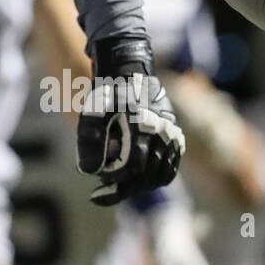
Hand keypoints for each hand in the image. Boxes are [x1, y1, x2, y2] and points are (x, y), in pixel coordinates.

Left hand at [77, 36, 184, 205]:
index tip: (96, 194)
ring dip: (141, 185)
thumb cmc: (106, 93)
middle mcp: (160, 133)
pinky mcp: (175, 136)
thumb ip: (90, 143)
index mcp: (141, 127)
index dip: (114, 185)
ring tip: (120, 186)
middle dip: (124, 188)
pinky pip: (171, 166)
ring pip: (161, 174)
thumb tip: (88, 171)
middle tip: (104, 193)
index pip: (131, 169)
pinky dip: (157, 177)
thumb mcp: (92, 115)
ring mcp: (171, 135)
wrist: (128, 71)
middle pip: (146, 176)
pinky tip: (141, 180)